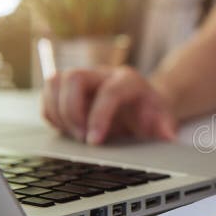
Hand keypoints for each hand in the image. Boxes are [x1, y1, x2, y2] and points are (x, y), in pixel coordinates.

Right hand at [42, 66, 177, 144]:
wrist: (143, 105)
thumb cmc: (152, 113)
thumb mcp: (164, 120)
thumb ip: (165, 127)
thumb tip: (167, 136)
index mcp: (128, 80)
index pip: (109, 92)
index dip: (99, 117)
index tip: (94, 141)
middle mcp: (102, 74)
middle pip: (74, 77)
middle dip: (71, 111)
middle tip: (81, 138)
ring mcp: (84, 80)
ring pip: (55, 82)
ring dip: (57, 112)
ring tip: (72, 135)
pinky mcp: (68, 89)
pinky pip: (48, 96)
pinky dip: (51, 115)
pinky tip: (66, 130)